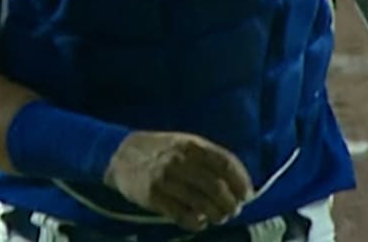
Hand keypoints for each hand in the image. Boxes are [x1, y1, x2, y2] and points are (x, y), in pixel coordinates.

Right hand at [102, 131, 254, 232]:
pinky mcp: (154, 197)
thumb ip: (211, 158)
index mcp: (191, 145)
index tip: (247, 195)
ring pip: (203, 205)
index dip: (242, 183)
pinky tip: (200, 221)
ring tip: (219, 217)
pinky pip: (184, 216)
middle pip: (217, 188)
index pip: (226, 165)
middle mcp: (179, 160)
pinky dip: (197, 223)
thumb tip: (241, 184)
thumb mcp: (185, 143)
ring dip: (217, 216)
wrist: (120, 155)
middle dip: (231, 204)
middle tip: (233, 210)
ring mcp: (165, 179)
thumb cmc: (161, 151)